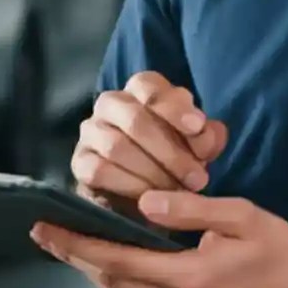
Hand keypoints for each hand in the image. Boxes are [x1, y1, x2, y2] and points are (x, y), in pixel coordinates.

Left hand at [32, 192, 287, 287]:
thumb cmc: (277, 251)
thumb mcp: (241, 217)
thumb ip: (192, 209)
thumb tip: (145, 202)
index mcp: (186, 275)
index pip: (116, 259)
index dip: (77, 243)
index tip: (46, 227)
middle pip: (108, 281)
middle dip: (74, 255)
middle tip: (45, 233)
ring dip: (91, 267)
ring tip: (69, 241)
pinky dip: (116, 277)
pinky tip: (109, 258)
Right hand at [72, 72, 228, 208]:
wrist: (149, 190)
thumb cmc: (177, 155)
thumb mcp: (200, 145)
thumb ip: (207, 136)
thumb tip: (204, 134)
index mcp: (141, 89)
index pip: (150, 87)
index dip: (174, 107)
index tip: (197, 127)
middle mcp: (111, 104)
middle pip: (134, 118)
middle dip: (169, 151)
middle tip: (196, 178)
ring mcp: (91, 132)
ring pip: (116, 146)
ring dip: (152, 172)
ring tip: (177, 192)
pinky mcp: (80, 162)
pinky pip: (99, 171)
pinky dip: (129, 186)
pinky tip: (149, 199)